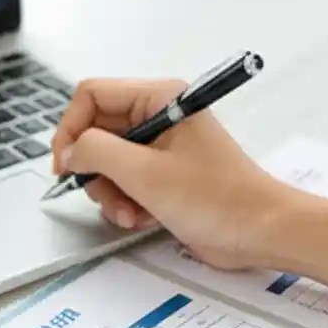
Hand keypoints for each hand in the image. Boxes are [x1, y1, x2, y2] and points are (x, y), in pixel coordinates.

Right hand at [51, 78, 303, 269]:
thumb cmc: (219, 199)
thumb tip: (70, 151)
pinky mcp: (166, 175)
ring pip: (108, 163)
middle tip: (106, 195)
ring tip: (131, 212)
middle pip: (96, 133)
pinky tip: (144, 218)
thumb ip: (97, 153)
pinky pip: (126, 183)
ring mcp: (162, 147)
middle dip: (96, 171)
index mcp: (159, 99)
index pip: (92, 96)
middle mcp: (159, 116)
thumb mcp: (145, 173)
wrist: (261, 231)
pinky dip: (127, 203)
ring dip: (111, 193)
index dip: (71, 129)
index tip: (66, 165)